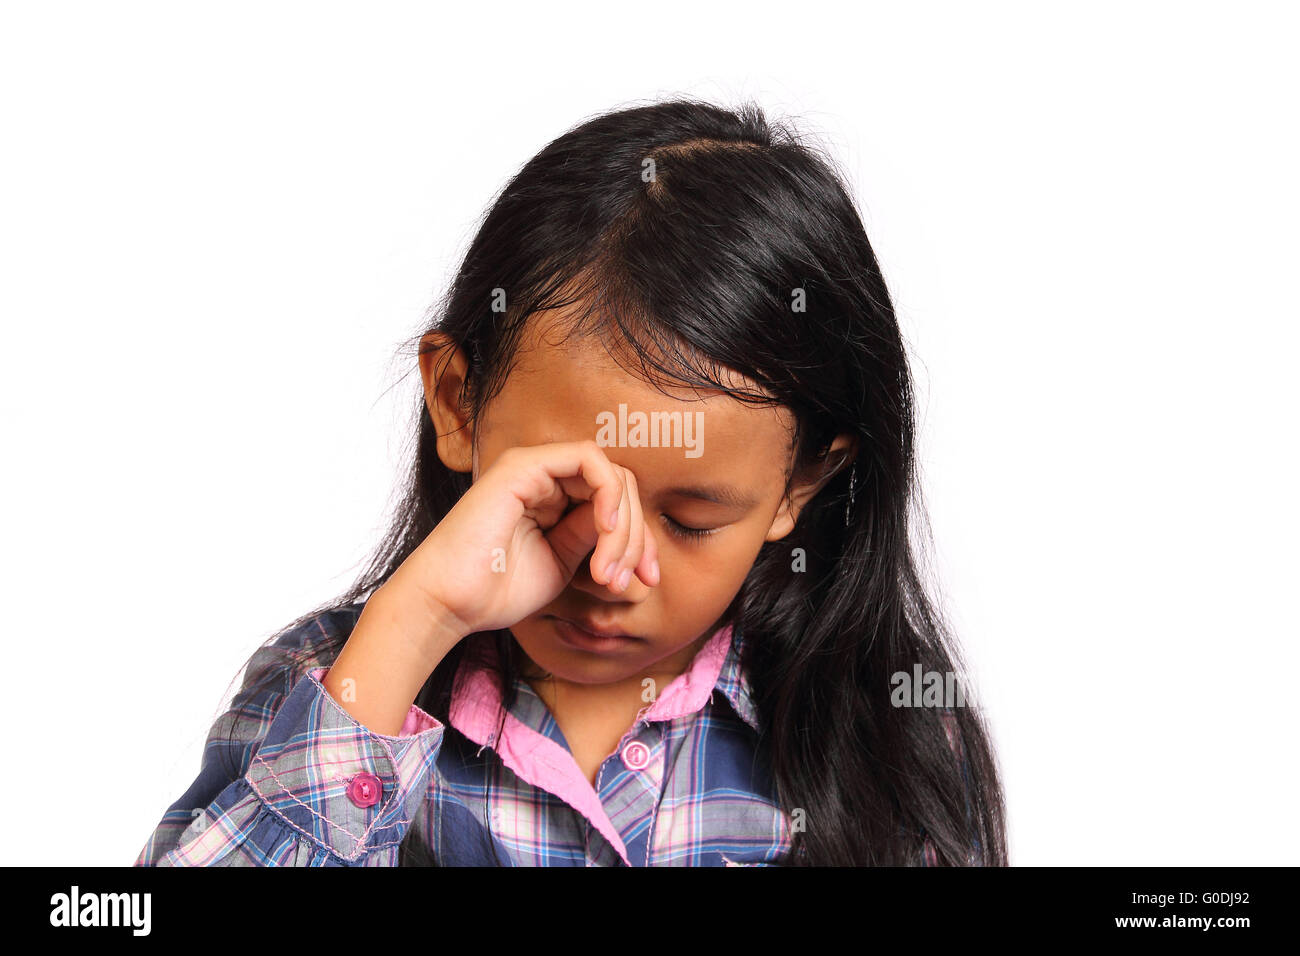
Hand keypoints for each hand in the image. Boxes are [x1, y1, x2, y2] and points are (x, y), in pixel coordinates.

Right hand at [383, 439, 659, 638]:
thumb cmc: (497, 590)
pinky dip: (609, 493)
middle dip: (638, 538)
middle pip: (622, 488)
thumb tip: (641, 539)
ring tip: (607, 574)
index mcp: (555, 500)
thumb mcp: (565, 566)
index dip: (641, 541)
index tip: (646, 582)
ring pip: (612, 476)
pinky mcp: (524, 465)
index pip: (618, 504)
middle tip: (628, 582)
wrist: (450, 603)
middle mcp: (547, 478)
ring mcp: (535, 467)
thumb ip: (598, 542)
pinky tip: (606, 529)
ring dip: (624, 528)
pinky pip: (589, 460)